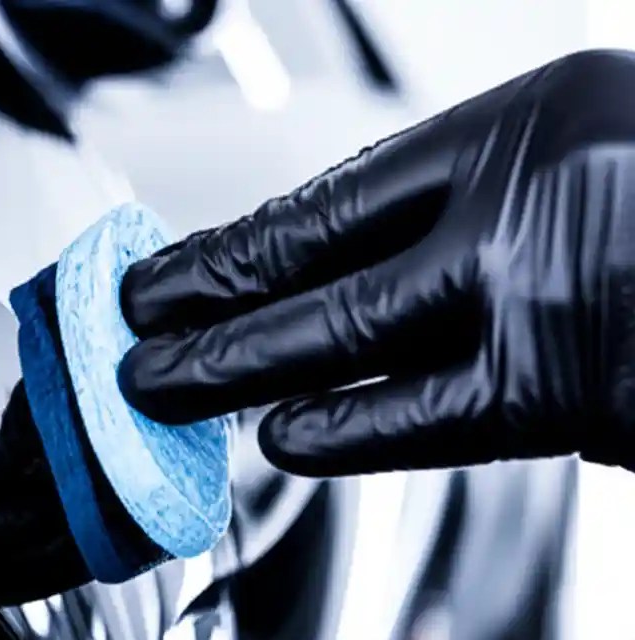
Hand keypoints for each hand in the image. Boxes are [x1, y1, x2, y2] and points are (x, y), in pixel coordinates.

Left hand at [119, 50, 634, 475]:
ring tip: (160, 386)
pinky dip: (342, 432)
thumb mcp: (593, 157)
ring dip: (234, 365)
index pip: (341, 192)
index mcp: (526, 119)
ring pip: (340, 333)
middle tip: (132, 326)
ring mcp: (534, 288)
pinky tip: (282, 439)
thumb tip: (379, 263)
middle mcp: (519, 191)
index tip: (171, 267)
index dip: (240, 239)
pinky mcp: (562, 391)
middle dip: (204, 296)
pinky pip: (422, 418)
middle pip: (314, 254)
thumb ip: (489, 202)